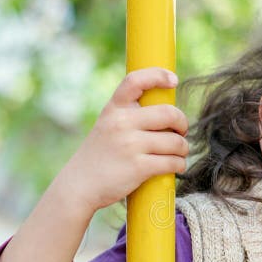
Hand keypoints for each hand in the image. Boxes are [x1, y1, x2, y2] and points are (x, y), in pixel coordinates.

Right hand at [60, 67, 188, 212]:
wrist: (79, 186)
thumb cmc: (99, 156)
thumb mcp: (107, 126)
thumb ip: (129, 116)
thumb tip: (167, 113)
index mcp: (114, 109)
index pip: (135, 81)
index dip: (158, 75)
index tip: (173, 80)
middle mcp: (122, 122)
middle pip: (169, 113)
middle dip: (182, 123)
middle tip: (182, 132)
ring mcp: (130, 145)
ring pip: (175, 141)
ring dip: (183, 149)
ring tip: (179, 154)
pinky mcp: (139, 167)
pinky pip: (172, 162)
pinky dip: (179, 165)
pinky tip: (176, 166)